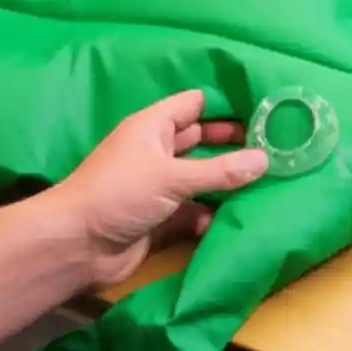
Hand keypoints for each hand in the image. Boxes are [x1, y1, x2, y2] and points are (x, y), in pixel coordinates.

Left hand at [45, 90, 268, 286]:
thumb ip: (221, 170)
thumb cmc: (120, 194)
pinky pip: (193, 211)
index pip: (193, 105)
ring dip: (225, 182)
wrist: (77, 245)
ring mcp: (158, 186)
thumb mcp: (173, 177)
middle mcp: (156, 152)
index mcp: (153, 127)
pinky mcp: (160, 217)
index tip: (263, 110)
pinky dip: (210, 214)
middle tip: (274, 148)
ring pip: (200, 178)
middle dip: (233, 145)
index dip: (224, 105)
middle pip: (201, 140)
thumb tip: (264, 159)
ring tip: (267, 182)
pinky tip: (234, 218)